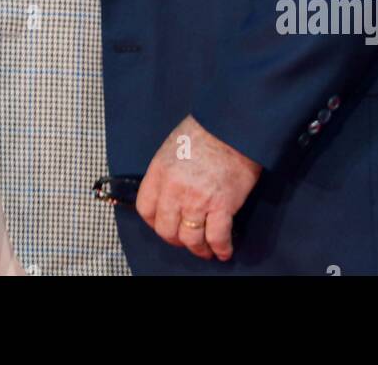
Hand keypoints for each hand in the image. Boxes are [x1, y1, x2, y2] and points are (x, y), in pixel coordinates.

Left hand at [136, 114, 261, 261]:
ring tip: (206, 250)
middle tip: (185, 240)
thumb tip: (170, 191)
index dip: (154, 222)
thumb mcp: (172, 146)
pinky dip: (221, 248)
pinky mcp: (222, 206)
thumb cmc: (205, 131)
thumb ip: (167, 172)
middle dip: (175, 239)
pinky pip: (217, 237)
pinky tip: (224, 251)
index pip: (145, 209)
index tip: (164, 224)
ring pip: (191, 239)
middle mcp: (174, 190)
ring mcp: (197, 200)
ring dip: (199, 249)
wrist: (232, 126)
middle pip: (166, 229)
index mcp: (159, 172)